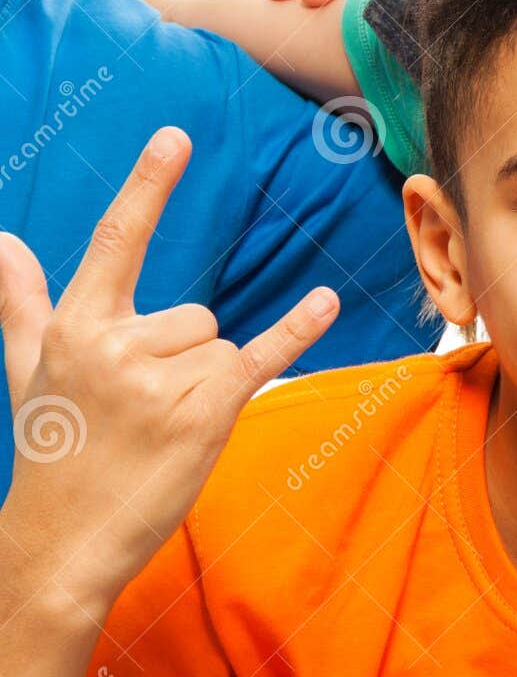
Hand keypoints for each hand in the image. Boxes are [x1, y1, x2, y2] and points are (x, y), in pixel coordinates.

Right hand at [0, 128, 339, 606]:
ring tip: (160, 430)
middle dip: (183, 359)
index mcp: (75, 328)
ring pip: (222, 348)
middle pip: (197, 315)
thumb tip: (2, 240)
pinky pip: (259, 359)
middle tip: (141, 413)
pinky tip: (324, 301)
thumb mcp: (28, 372)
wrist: (63, 541)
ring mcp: (159, 382)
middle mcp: (116, 347)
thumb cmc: (54, 451)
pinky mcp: (204, 416)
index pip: (117, 242)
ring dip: (206, 386)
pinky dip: (294, 332)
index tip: (177, 135)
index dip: (148, 186)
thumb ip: (22, 302)